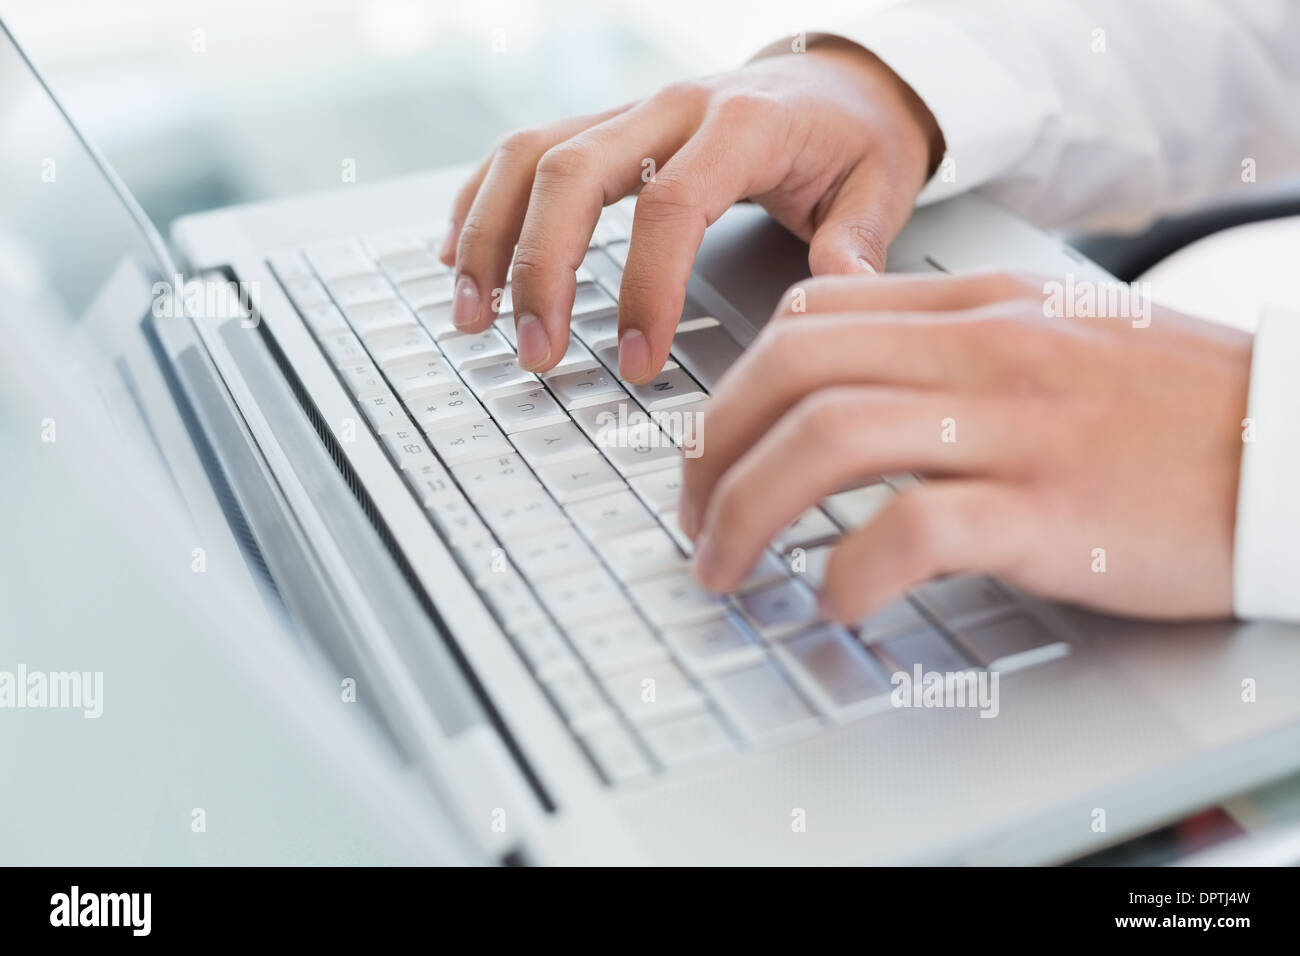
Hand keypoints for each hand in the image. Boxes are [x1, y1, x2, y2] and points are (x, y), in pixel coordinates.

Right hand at [440, 38, 942, 380]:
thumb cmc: (854, 136)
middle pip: (574, 173)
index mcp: (743, 124)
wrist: (838, 78)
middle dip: (541, 269)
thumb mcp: (882, 182)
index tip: (637, 361)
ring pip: (532, 156)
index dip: (646, 288)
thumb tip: (839, 295)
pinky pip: (525, 151)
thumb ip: (858, 240)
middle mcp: (673, 108)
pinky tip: (461, 255)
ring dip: (491, 236)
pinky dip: (483, 202)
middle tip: (536, 351)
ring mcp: (632, 112)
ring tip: (472, 314)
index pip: (671, 204)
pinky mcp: (607, 127)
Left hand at [679, 272, 1252, 621]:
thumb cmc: (1173, 406)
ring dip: (747, 510)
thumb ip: (949, 344)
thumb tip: (840, 376)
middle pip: (795, 372)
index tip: (708, 446)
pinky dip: (849, 569)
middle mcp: (987, 353)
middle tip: (689, 515)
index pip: (810, 319)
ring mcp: (1018, 428)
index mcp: (981, 308)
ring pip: (829, 440)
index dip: (732, 387)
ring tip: (724, 566)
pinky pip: (912, 528)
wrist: (1296, 449)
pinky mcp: (1052, 512)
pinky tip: (833, 601)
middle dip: (711, 448)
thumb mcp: (1057, 336)